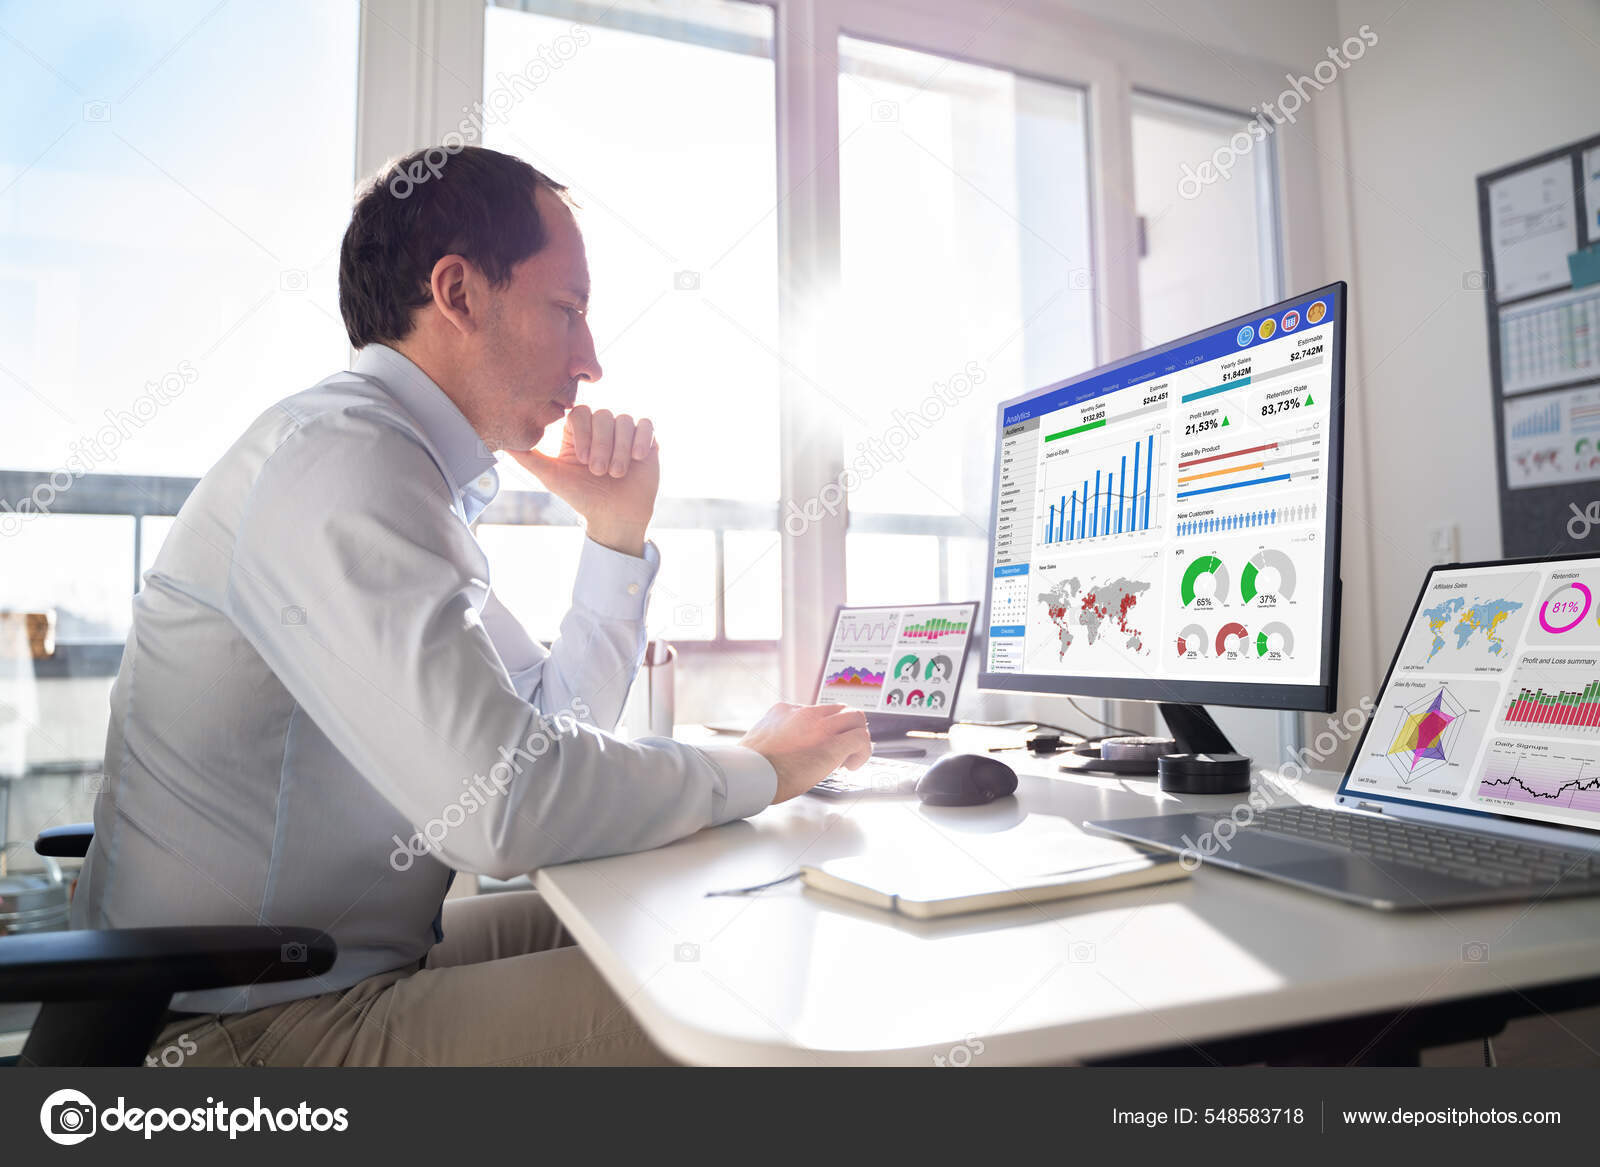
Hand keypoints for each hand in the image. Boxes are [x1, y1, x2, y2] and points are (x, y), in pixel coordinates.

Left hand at [508, 406, 658, 555]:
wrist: (613, 517)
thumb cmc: (581, 497)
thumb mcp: (552, 477)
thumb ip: (529, 458)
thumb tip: (503, 443)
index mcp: (579, 431)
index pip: (580, 413)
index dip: (583, 433)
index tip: (581, 460)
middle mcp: (602, 428)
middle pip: (604, 415)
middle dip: (601, 445)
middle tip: (598, 471)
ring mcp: (625, 433)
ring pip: (624, 420)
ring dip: (620, 449)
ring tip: (616, 473)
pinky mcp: (647, 440)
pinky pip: (646, 425)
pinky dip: (641, 439)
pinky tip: (637, 458)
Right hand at [739, 702, 871, 802]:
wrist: (748, 774)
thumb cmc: (750, 767)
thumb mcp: (760, 741)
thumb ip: (776, 738)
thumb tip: (783, 751)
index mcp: (786, 711)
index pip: (819, 711)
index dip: (826, 729)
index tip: (822, 745)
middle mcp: (805, 713)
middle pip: (841, 709)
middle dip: (846, 729)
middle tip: (841, 750)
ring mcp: (820, 727)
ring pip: (856, 718)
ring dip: (857, 737)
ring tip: (848, 758)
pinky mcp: (833, 744)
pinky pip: (860, 739)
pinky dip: (862, 752)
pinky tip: (851, 766)